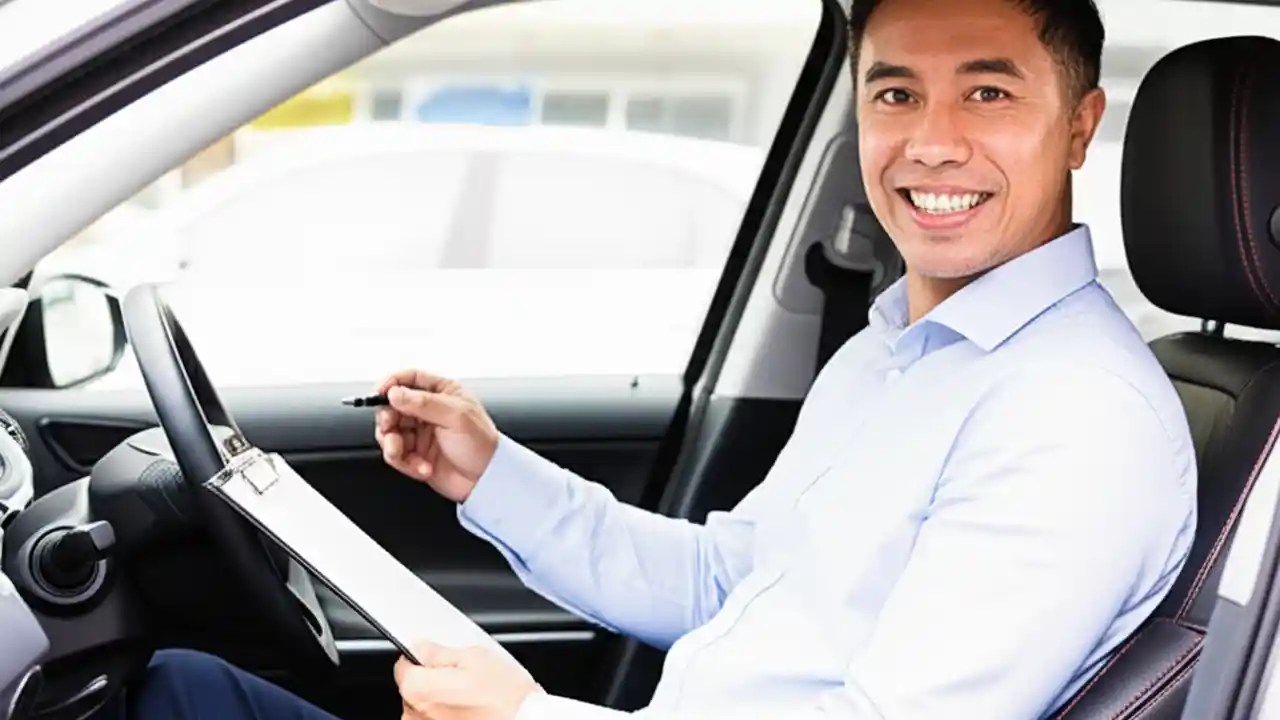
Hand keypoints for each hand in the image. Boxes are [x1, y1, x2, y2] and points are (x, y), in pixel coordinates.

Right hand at [374, 369, 499, 502]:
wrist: (486, 480)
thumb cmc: (482, 444)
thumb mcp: (456, 417)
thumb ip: (423, 403)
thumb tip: (395, 393)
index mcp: (442, 393)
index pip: (410, 379)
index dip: (392, 383)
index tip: (380, 394)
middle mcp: (428, 411)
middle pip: (392, 406)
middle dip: (387, 418)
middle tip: (390, 427)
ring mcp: (421, 433)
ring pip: (389, 432)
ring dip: (392, 444)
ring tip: (402, 453)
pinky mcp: (416, 454)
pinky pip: (396, 454)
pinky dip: (404, 462)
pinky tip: (422, 467)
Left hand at [395, 643, 542, 719]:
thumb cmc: (505, 698)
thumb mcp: (474, 657)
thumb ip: (438, 652)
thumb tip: (419, 647)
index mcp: (417, 690)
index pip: (404, 664)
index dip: (424, 656)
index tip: (441, 658)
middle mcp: (414, 716)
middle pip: (415, 688)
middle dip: (434, 680)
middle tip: (465, 677)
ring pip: (427, 708)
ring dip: (442, 701)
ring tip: (473, 697)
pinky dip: (449, 716)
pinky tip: (472, 711)